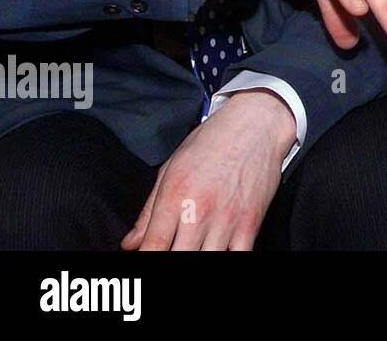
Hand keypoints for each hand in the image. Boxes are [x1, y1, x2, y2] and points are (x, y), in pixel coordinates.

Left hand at [121, 90, 294, 249]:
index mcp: (174, 197)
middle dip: (170, 259)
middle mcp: (199, 212)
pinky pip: (238, 256)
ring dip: (198, 257)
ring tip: (194, 249)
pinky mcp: (251, 223)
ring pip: (207, 261)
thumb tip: (131, 243)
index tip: (146, 259)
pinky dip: (227, 257)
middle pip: (177, 259)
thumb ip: (149, 211)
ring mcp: (226, 220)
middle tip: (172, 249)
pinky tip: (219, 250)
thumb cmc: (212, 142)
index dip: (145, 260)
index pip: (152, 247)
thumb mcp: (171, 169)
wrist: (256, 125)